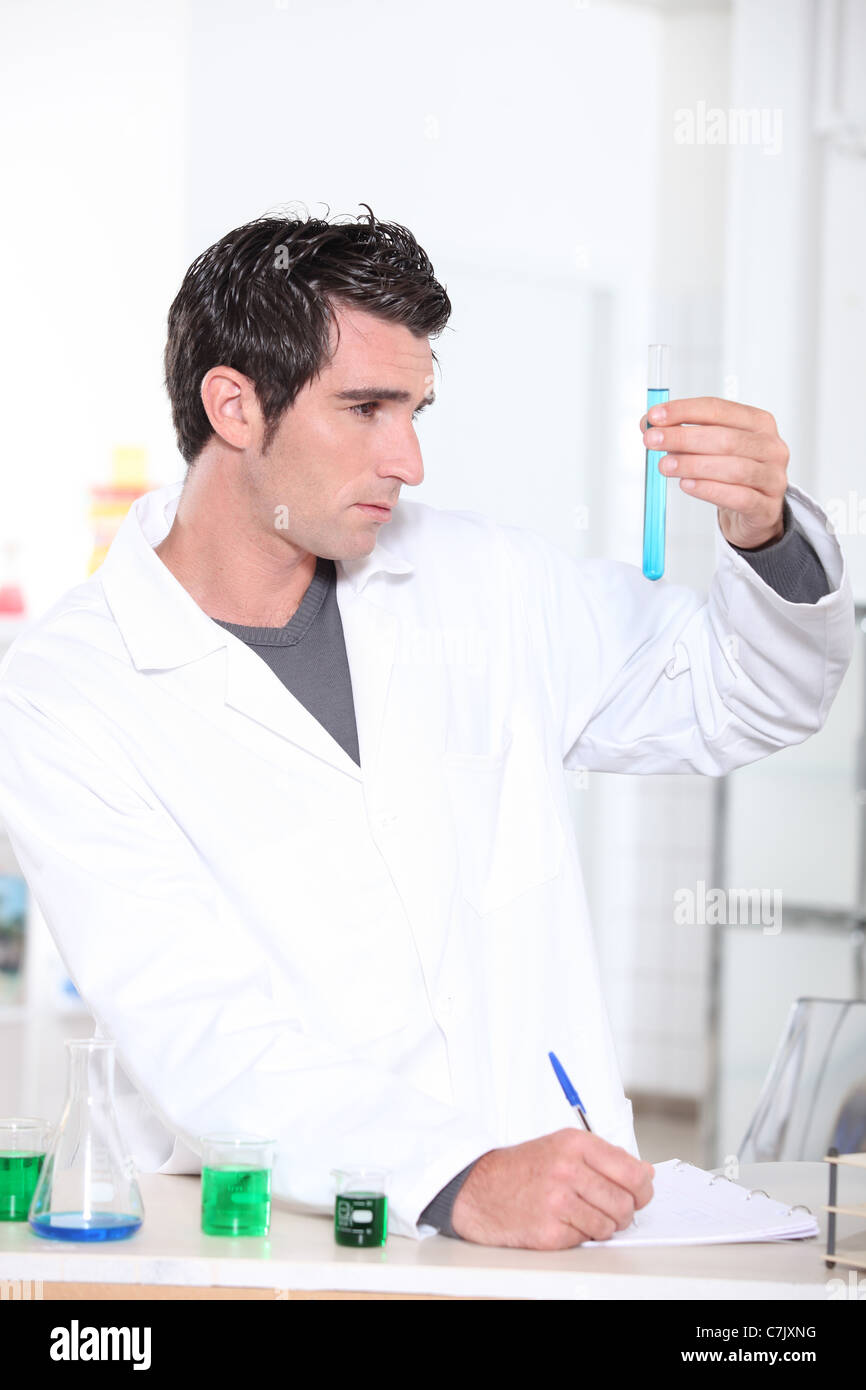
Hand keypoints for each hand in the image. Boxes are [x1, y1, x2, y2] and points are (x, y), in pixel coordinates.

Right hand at [450, 1128, 654, 1248]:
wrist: (481, 1189)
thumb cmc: (524, 1168)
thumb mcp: (563, 1147)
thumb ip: (606, 1158)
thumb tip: (646, 1173)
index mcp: (575, 1144)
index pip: (632, 1171)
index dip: (642, 1188)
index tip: (640, 1193)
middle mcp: (567, 1169)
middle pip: (625, 1202)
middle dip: (624, 1211)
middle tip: (611, 1209)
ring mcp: (558, 1201)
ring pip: (609, 1225)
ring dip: (602, 1225)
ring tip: (583, 1214)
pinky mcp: (550, 1231)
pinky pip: (587, 1239)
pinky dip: (581, 1235)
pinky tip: (564, 1222)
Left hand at [640, 397, 789, 549]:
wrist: (754, 511)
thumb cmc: (730, 473)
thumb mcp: (708, 448)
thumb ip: (681, 433)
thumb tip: (647, 423)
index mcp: (758, 423)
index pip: (718, 409)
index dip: (684, 411)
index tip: (655, 416)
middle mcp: (771, 447)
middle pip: (725, 438)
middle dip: (684, 438)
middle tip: (652, 440)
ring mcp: (773, 478)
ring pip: (733, 468)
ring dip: (693, 465)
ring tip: (665, 466)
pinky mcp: (767, 507)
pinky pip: (738, 497)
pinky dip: (709, 490)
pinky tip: (687, 485)